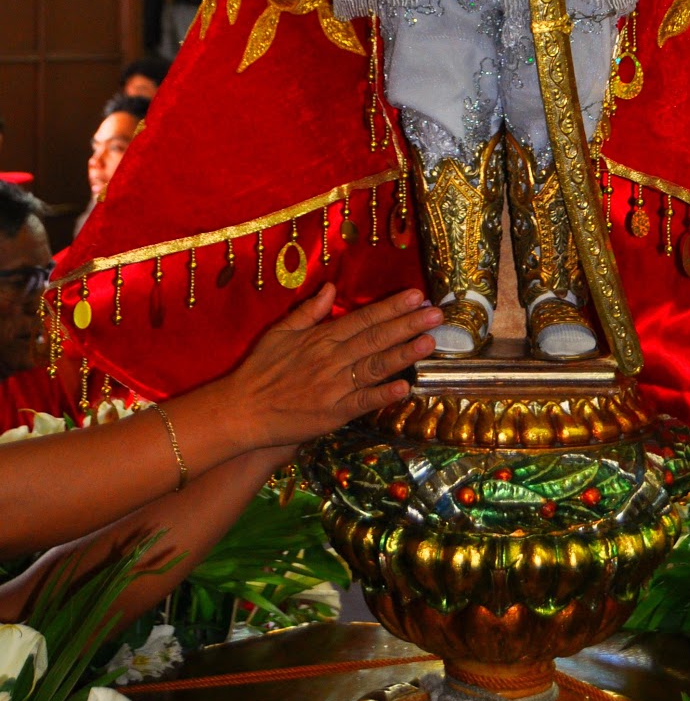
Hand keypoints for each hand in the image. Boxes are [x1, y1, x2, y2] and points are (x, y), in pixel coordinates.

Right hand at [222, 284, 441, 449]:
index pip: (363, 318)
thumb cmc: (259, 370)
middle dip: (408, 325)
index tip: (417, 295)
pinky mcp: (332, 414)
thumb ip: (309, 310)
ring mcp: (333, 387)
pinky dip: (383, 395)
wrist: (240, 410)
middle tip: (437, 314)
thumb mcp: (281, 332)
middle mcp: (331, 359)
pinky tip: (404, 387)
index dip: (392, 307)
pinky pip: (362, 403)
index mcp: (321, 338)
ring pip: (374, 367)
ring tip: (429, 342)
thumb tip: (331, 286)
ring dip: (404, 354)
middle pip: (376, 338)